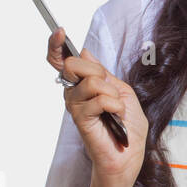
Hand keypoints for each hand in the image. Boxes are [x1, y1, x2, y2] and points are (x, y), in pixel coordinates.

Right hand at [47, 27, 148, 183]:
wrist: (129, 154)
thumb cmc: (127, 126)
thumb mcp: (122, 91)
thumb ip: (104, 73)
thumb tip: (85, 53)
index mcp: (83, 84)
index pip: (62, 60)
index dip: (57, 45)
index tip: (60, 32)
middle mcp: (74, 93)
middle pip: (74, 64)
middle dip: (97, 72)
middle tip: (109, 90)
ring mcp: (75, 106)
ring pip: (91, 81)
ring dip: (112, 94)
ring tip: (116, 109)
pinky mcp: (80, 119)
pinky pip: (99, 99)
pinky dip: (115, 106)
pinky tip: (116, 116)